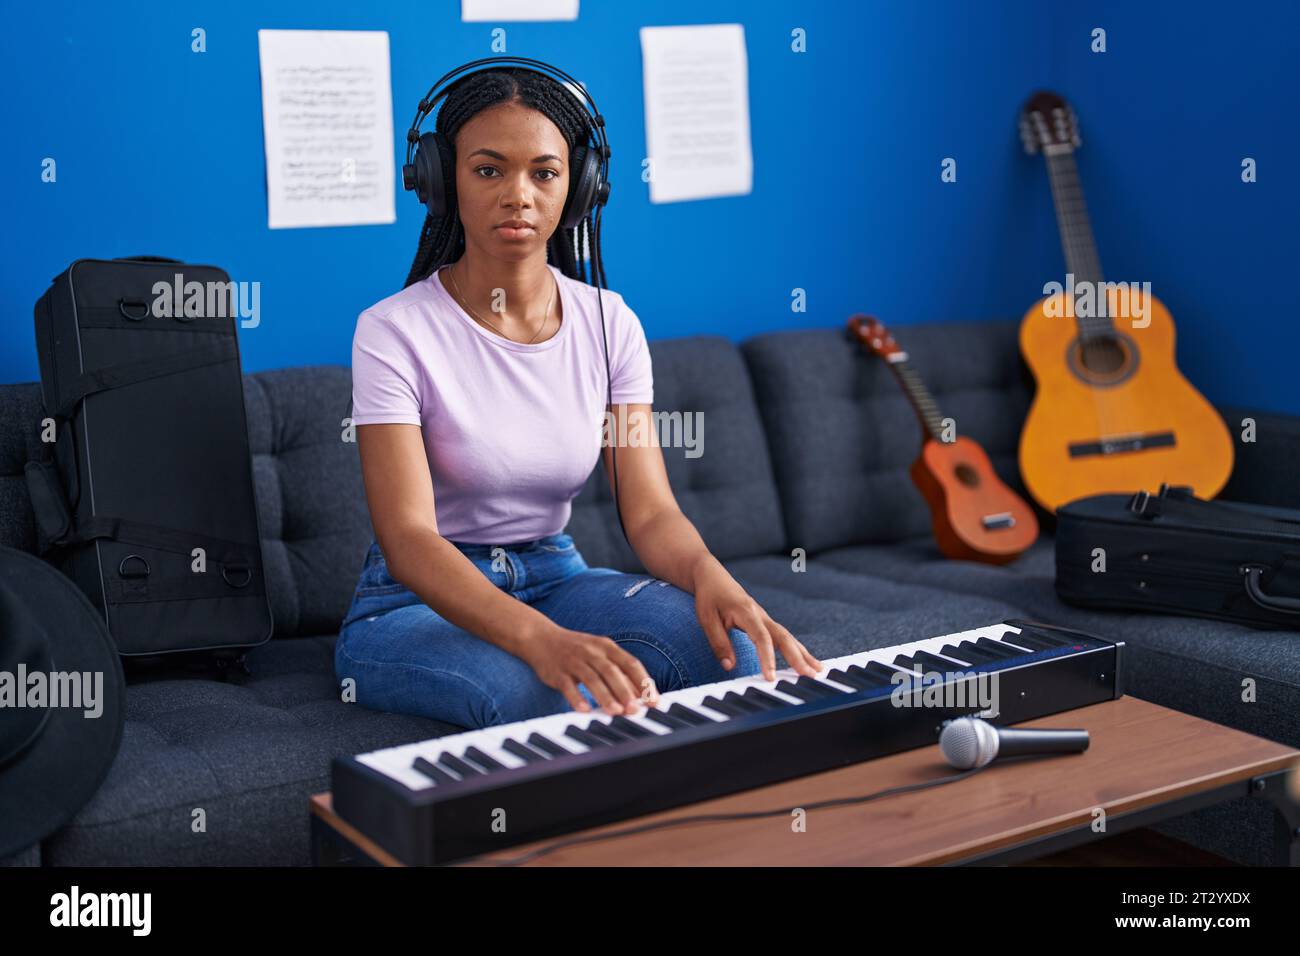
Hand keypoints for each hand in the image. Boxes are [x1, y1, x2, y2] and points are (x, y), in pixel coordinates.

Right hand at [520, 624, 660, 715]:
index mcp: (607, 646)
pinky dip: (576, 698)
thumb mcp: (600, 655)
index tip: (654, 700)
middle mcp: (592, 651)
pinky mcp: (557, 671)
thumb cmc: (577, 651)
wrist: (540, 638)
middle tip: (635, 710)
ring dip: (604, 696)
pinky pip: (567, 686)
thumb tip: (640, 696)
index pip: (630, 663)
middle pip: (612, 671)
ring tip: (615, 712)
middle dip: (625, 691)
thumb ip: (619, 673)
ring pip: (592, 679)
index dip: (644, 682)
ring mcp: (574, 660)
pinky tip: (584, 710)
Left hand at [691, 556, 822, 681]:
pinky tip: (806, 660)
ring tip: (818, 670)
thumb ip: (719, 643)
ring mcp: (765, 618)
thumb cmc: (709, 596)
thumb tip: (729, 667)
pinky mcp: (765, 621)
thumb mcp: (706, 619)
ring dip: (803, 653)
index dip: (768, 658)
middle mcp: (760, 615)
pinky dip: (796, 648)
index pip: (762, 638)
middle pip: (784, 637)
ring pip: (787, 636)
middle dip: (798, 657)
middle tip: (810, 676)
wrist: (712, 576)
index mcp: (747, 612)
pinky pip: (783, 636)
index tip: (771, 677)